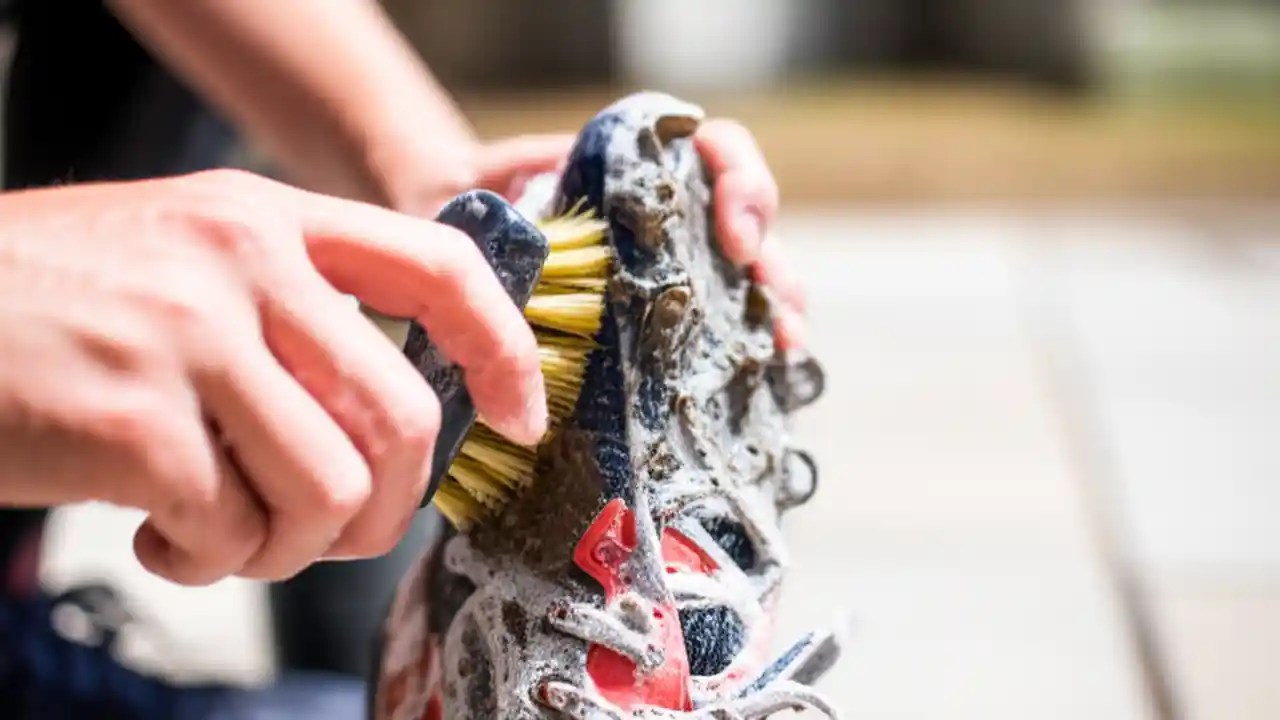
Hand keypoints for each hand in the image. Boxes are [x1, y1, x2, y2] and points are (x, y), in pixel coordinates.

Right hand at [0, 170, 545, 585]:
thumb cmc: (54, 302)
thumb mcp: (186, 258)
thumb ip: (295, 310)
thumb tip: (403, 413)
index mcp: (269, 220)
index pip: (440, 266)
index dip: (504, 351)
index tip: (519, 419)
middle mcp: (243, 267)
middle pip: (404, 415)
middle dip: (385, 509)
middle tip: (334, 532)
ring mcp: (189, 340)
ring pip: (331, 488)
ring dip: (290, 545)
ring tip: (228, 533)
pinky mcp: (134, 424)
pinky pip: (234, 532)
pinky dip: (209, 561)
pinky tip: (160, 537)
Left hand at [468, 124, 805, 348]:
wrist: (461, 228)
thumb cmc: (481, 198)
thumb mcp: (494, 181)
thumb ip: (520, 183)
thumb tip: (540, 217)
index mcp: (643, 168)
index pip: (718, 151)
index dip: (742, 185)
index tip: (735, 238)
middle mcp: (673, 212)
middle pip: (753, 222)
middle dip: (775, 263)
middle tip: (776, 307)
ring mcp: (679, 265)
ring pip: (752, 277)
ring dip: (778, 309)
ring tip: (786, 345)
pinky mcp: (671, 317)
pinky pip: (726, 328)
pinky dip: (753, 350)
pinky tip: (770, 376)